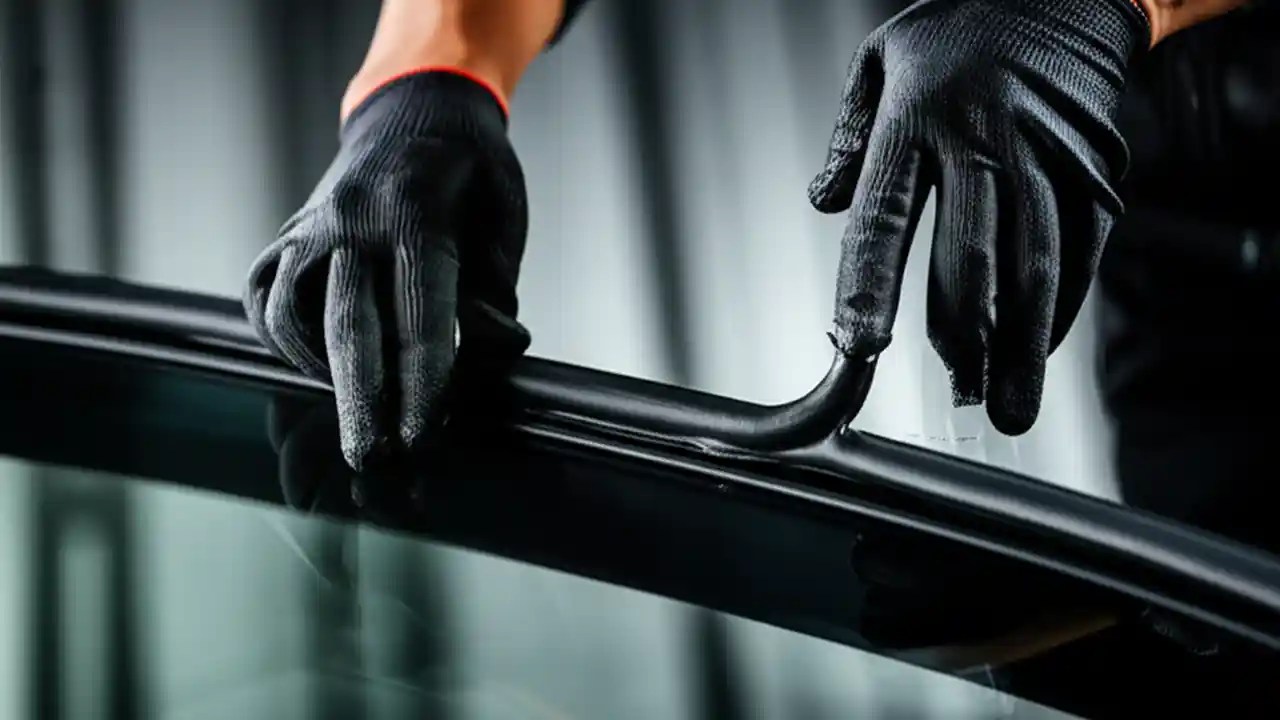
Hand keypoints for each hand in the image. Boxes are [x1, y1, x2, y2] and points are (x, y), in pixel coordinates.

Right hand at [246, 71, 529, 469]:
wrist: (415, 108)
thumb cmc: (470, 172)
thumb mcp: (503, 220)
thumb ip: (494, 290)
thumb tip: (489, 351)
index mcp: (416, 214)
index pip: (419, 317)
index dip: (422, 384)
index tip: (422, 437)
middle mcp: (352, 221)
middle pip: (348, 326)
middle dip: (359, 403)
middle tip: (369, 460)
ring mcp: (311, 226)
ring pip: (292, 314)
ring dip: (316, 375)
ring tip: (347, 415)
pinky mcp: (287, 234)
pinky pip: (263, 297)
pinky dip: (281, 340)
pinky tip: (310, 367)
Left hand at [810, 0, 1147, 433]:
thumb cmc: (957, 32)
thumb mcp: (880, 61)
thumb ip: (849, 137)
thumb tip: (823, 202)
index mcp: (913, 122)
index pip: (882, 218)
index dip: (869, 288)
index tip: (860, 347)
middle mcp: (980, 145)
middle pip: (970, 257)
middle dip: (964, 338)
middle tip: (960, 399)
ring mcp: (1044, 159)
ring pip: (1035, 266)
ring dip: (1021, 344)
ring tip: (1009, 404)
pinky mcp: (1093, 170)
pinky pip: (1081, 252)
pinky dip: (1063, 307)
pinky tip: (1041, 347)